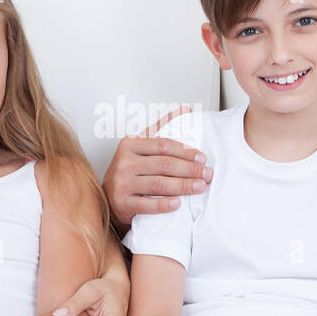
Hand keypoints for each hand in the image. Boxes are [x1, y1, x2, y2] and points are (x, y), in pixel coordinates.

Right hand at [102, 105, 211, 228]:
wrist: (109, 197)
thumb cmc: (129, 170)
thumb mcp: (140, 146)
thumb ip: (161, 128)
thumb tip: (185, 110)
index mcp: (130, 144)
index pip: (162, 145)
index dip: (185, 151)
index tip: (202, 158)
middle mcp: (124, 163)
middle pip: (163, 164)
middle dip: (189, 169)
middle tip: (207, 174)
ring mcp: (122, 183)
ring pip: (158, 184)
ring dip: (183, 186)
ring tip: (200, 186)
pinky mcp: (123, 203)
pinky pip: (147, 205)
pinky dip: (164, 205)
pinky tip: (178, 204)